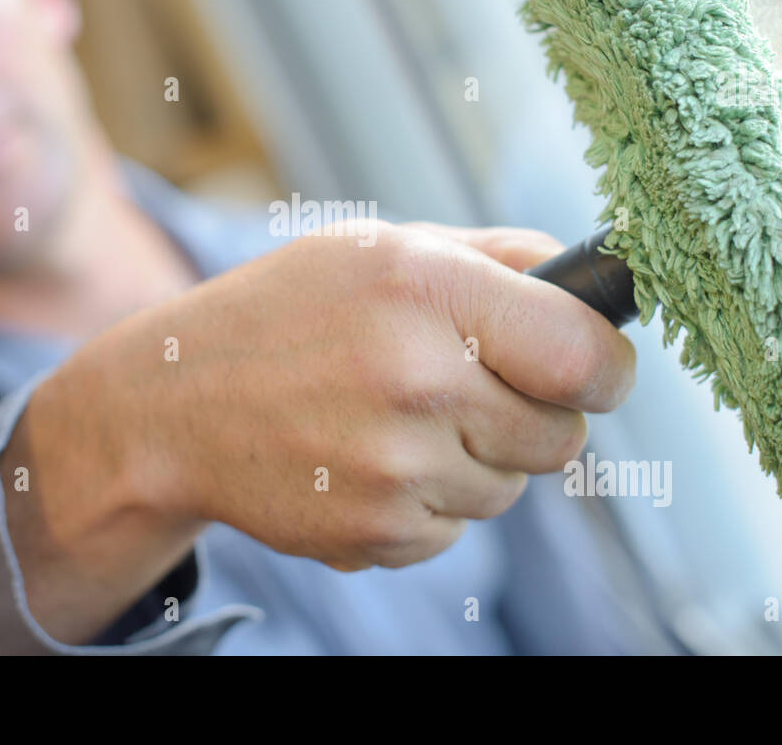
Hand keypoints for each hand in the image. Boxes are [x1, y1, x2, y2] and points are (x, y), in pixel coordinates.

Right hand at [98, 218, 636, 572]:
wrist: (175, 403)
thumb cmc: (288, 312)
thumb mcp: (383, 248)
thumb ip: (499, 258)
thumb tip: (593, 282)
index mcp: (428, 289)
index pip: (585, 355)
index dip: (607, 368)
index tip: (597, 369)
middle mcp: (417, 380)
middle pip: (563, 435)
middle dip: (535, 414)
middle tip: (469, 387)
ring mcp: (396, 467)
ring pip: (510, 488)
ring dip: (475, 459)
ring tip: (395, 418)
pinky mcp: (377, 533)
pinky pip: (458, 530)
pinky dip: (428, 502)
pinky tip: (366, 459)